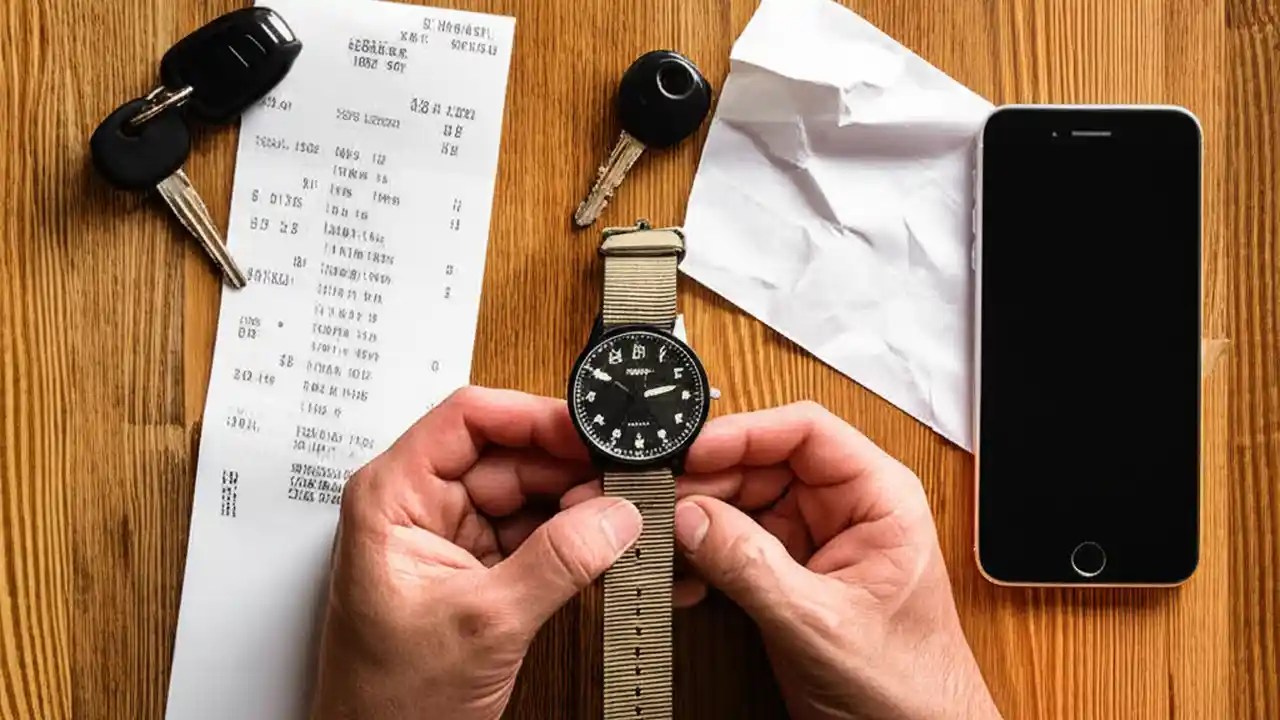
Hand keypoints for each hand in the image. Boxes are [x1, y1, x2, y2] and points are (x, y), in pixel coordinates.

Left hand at [311, 387, 641, 719]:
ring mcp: (453, 539)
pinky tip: (607, 547)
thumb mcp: (482, 624)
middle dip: (571, 468)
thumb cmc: (385, 702)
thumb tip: (613, 515)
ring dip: (580, 506)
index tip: (588, 430)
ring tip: (624, 518)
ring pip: (531, 495)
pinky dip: (575, 541)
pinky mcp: (480, 572)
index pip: (468, 420)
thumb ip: (556, 562)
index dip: (533, 417)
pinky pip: (537, 536)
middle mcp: (421, 508)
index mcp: (394, 497)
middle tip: (625, 484)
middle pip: (510, 455)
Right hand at [565, 402, 999, 719]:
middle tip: (660, 505)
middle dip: (706, 483)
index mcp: (877, 497)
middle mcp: (844, 509)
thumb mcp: (819, 622)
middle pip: (760, 463)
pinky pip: (733, 544)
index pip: (804, 432)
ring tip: (664, 545)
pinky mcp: (788, 573)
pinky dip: (703, 557)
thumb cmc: (908, 686)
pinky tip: (685, 579)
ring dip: (697, 522)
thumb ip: (750, 565)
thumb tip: (692, 515)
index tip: (693, 452)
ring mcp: (813, 540)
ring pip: (739, 502)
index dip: (744, 433)